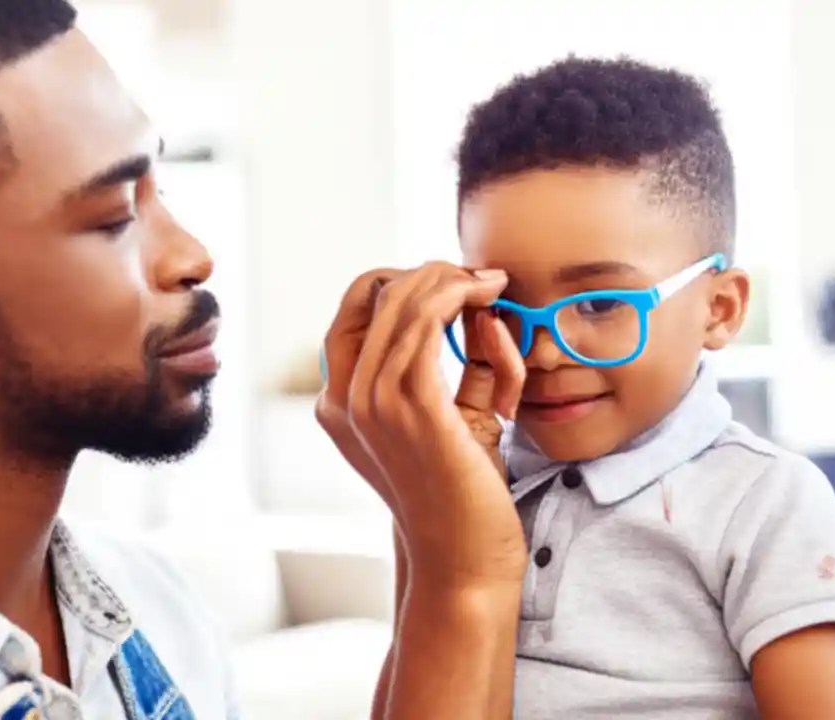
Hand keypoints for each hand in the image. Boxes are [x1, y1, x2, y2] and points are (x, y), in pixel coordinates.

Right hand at [316, 262, 527, 587]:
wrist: (464, 559)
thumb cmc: (465, 491)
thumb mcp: (460, 416)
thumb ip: (470, 365)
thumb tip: (488, 311)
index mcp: (340, 402)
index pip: (354, 309)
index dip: (401, 282)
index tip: (453, 283)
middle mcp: (344, 398)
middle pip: (377, 294)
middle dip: (433, 273)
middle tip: (481, 277)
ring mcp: (372, 401)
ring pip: (403, 300)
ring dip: (453, 280)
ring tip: (494, 284)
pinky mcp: (412, 405)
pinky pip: (428, 320)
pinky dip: (460, 296)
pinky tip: (491, 299)